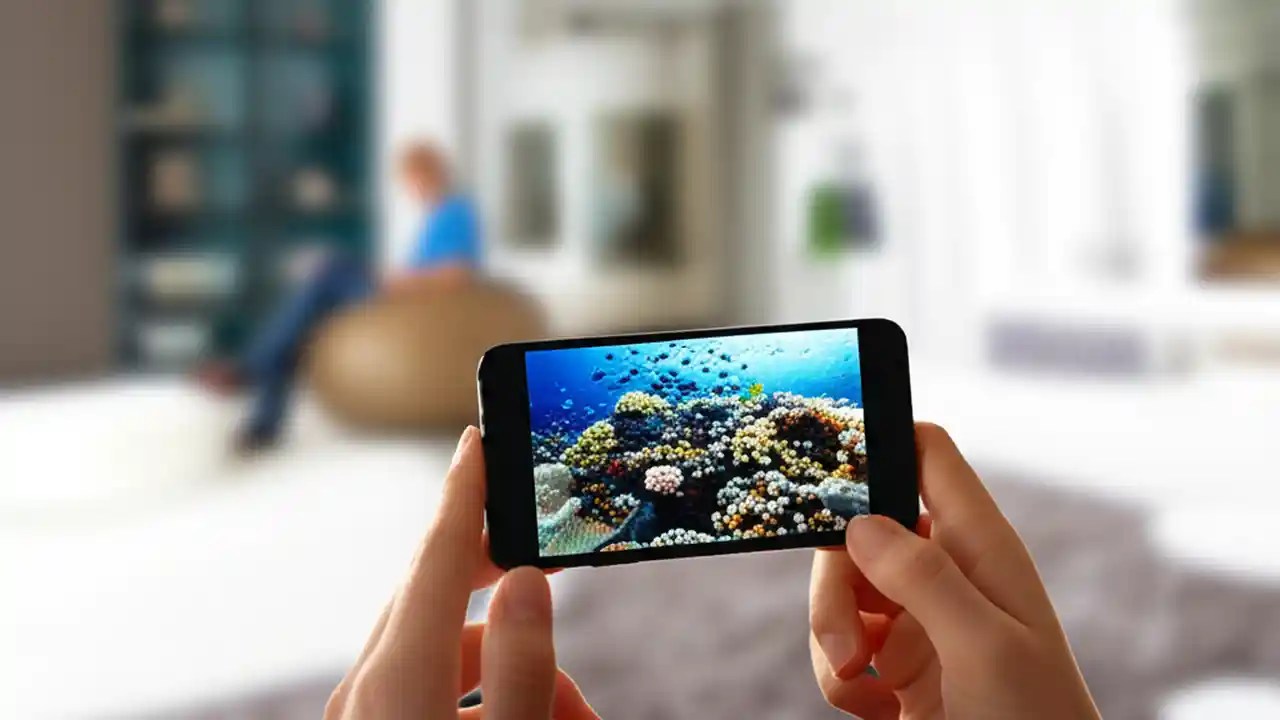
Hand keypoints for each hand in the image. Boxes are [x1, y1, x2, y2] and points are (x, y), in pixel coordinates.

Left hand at [326, 427, 597, 718]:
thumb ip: (521, 666)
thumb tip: (524, 583)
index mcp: (399, 680)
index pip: (436, 557)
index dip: (463, 492)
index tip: (475, 441)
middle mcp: (370, 689)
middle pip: (445, 603)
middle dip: (516, 603)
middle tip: (560, 575)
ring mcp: (365, 715)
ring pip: (449, 653)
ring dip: (516, 669)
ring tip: (574, 715)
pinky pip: (431, 690)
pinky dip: (486, 697)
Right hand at [808, 423, 1100, 718]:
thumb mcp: (982, 648)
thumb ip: (924, 577)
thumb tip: (862, 522)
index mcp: (979, 546)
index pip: (926, 454)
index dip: (878, 439)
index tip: (821, 461)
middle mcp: (945, 571)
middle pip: (858, 527)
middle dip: (835, 581)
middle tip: (846, 643)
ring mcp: (918, 616)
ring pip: (840, 589)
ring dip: (832, 635)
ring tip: (861, 685)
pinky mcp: (895, 662)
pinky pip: (838, 643)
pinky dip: (839, 675)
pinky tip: (873, 707)